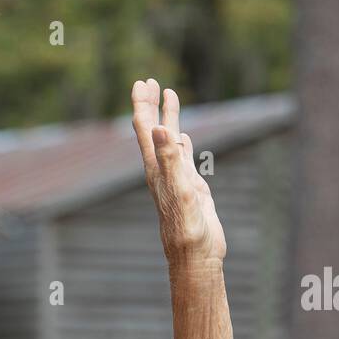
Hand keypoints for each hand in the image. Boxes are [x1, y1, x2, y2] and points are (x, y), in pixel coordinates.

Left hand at [130, 79, 225, 265]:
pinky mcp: (191, 187)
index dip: (143, 106)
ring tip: (168, 96)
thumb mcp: (180, 190)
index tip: (142, 82)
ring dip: (167, 118)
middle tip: (150, 81)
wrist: (196, 257)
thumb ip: (170, 159)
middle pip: (153, 130)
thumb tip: (158, 128)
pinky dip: (182, 142)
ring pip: (170, 140)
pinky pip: (183, 157)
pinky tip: (183, 136)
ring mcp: (176, 178)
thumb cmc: (187, 230)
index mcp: (157, 169)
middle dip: (151, 105)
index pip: (145, 130)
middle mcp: (163, 170)